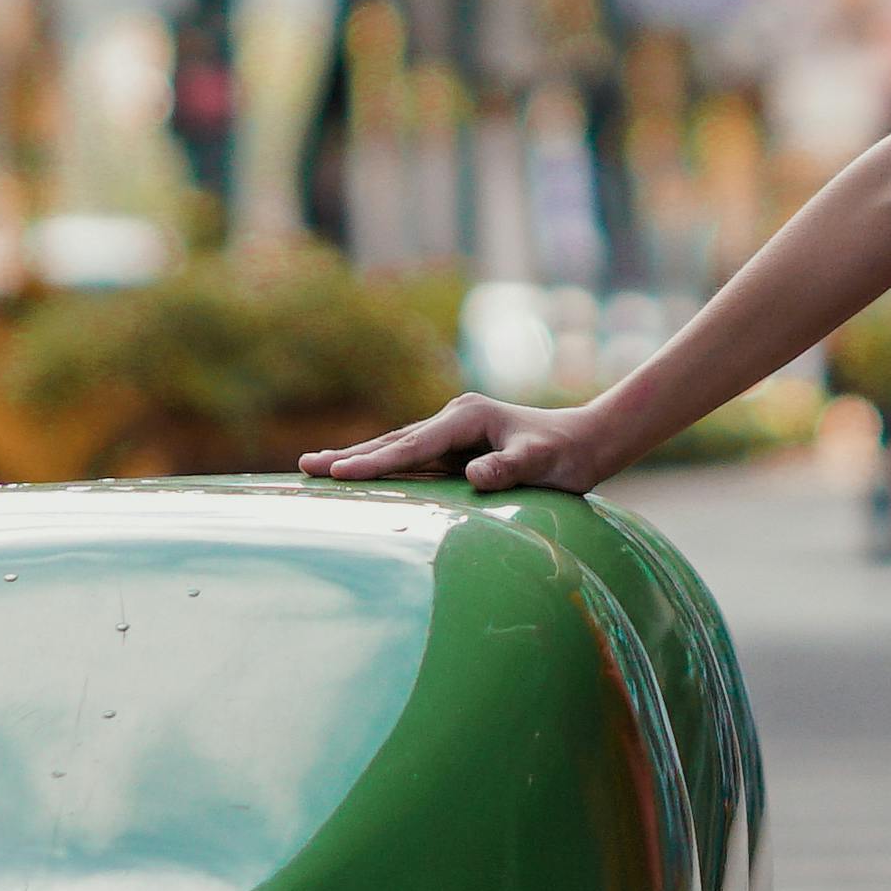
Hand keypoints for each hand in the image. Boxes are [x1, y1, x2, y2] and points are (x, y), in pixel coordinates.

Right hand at [295, 391, 624, 495]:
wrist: (585, 442)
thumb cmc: (565, 455)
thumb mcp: (543, 462)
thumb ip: (511, 467)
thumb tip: (476, 473)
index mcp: (468, 417)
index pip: (413, 446)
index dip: (376, 462)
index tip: (340, 473)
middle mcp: (454, 418)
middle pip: (394, 442)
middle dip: (351, 456)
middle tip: (305, 467)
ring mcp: (452, 431)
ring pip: (396, 447)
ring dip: (358, 458)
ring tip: (315, 467)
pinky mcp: (454, 445)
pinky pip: (409, 457)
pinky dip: (380, 464)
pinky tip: (357, 472)